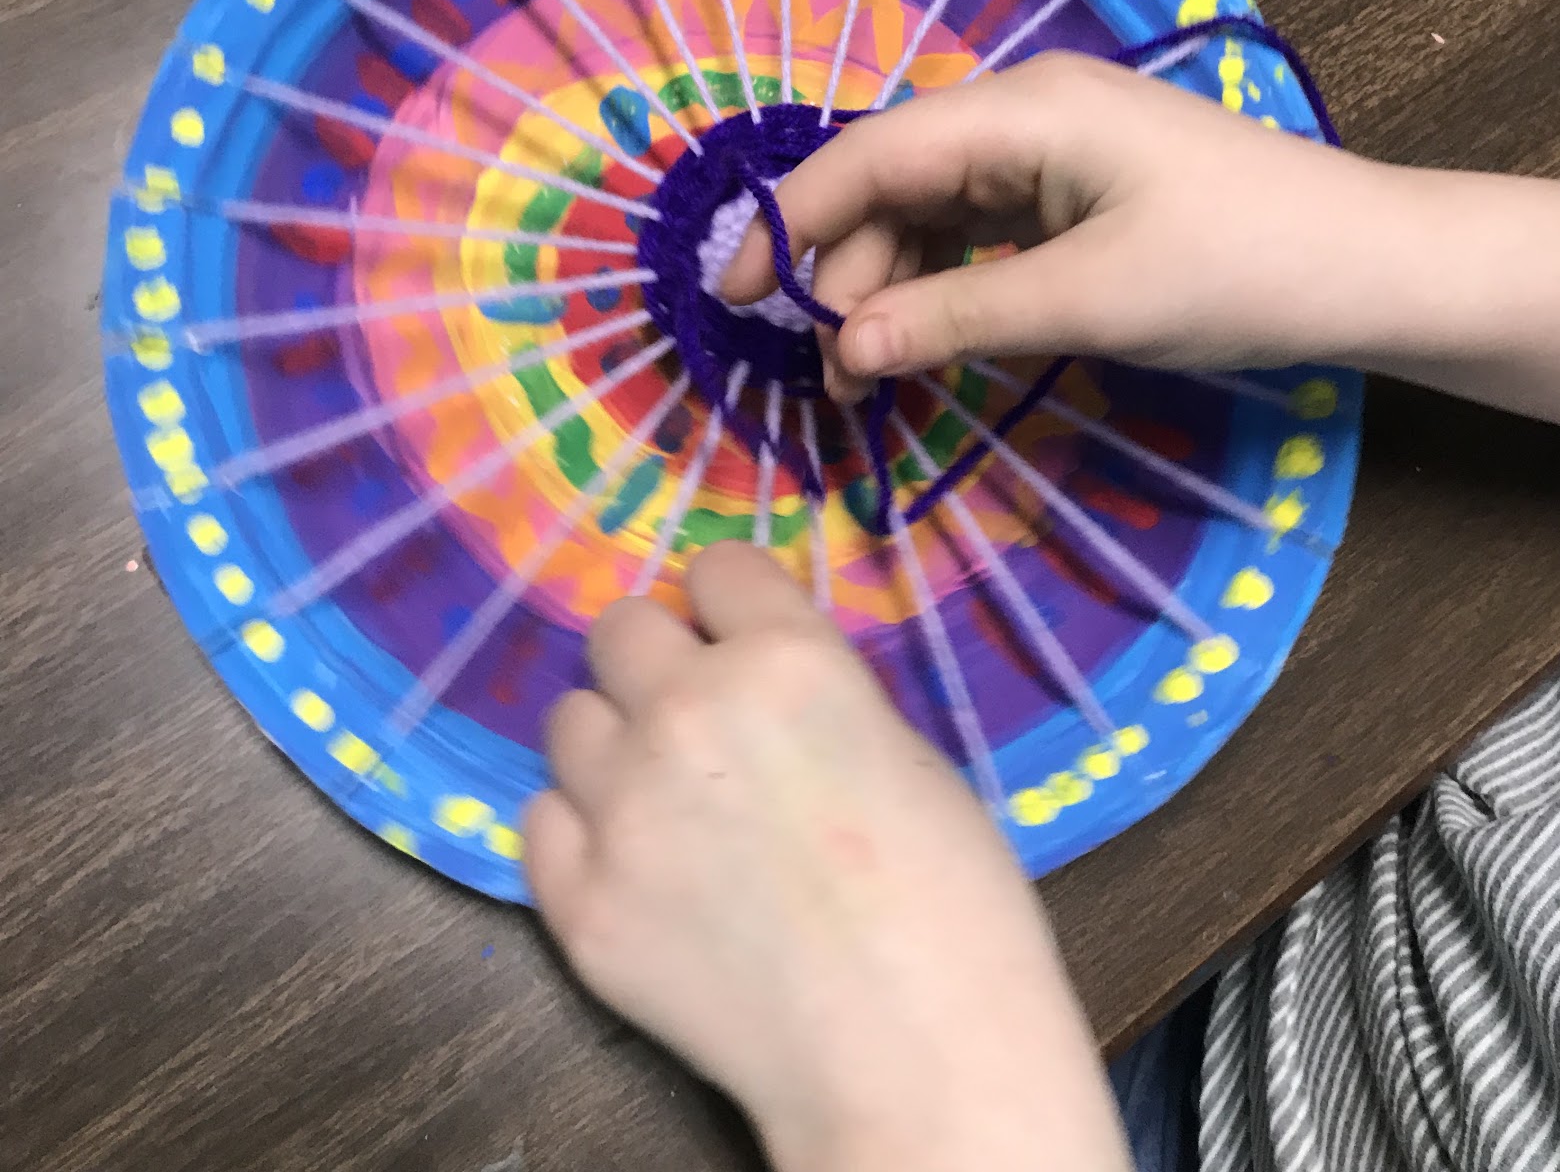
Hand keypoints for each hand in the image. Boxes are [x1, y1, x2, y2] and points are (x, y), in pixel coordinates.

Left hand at [524, 541, 1131, 1171]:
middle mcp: (685, 711)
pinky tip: (638, 866)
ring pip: (569, 718)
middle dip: (660, 659)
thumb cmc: (952, 901)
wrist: (915, 1060)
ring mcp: (619, 809)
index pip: (717, 566)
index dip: (735, 603)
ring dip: (614, 741)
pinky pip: (540, 819)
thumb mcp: (904, 750)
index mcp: (785, 660)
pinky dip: (583, 831)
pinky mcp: (578, 902)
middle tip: (698, 717)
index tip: (744, 637)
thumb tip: (755, 670)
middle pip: (619, 626)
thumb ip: (813, 691)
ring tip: (666, 799)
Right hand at [722, 51, 1401, 402]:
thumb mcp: (1088, 301)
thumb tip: (843, 348)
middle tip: (827, 368)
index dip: (792, 220)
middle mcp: (1026, 114)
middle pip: (894, 183)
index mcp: (1025, 109)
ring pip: (931, 214)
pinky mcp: (1075, 195)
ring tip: (869, 372)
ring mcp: (1052, 153)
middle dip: (845, 271)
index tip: (732, 292)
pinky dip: (943, 288)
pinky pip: (978, 235)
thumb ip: (957, 318)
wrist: (1372, 268)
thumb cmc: (1239, 269)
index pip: (873, 154)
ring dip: (890, 288)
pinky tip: (926, 340)